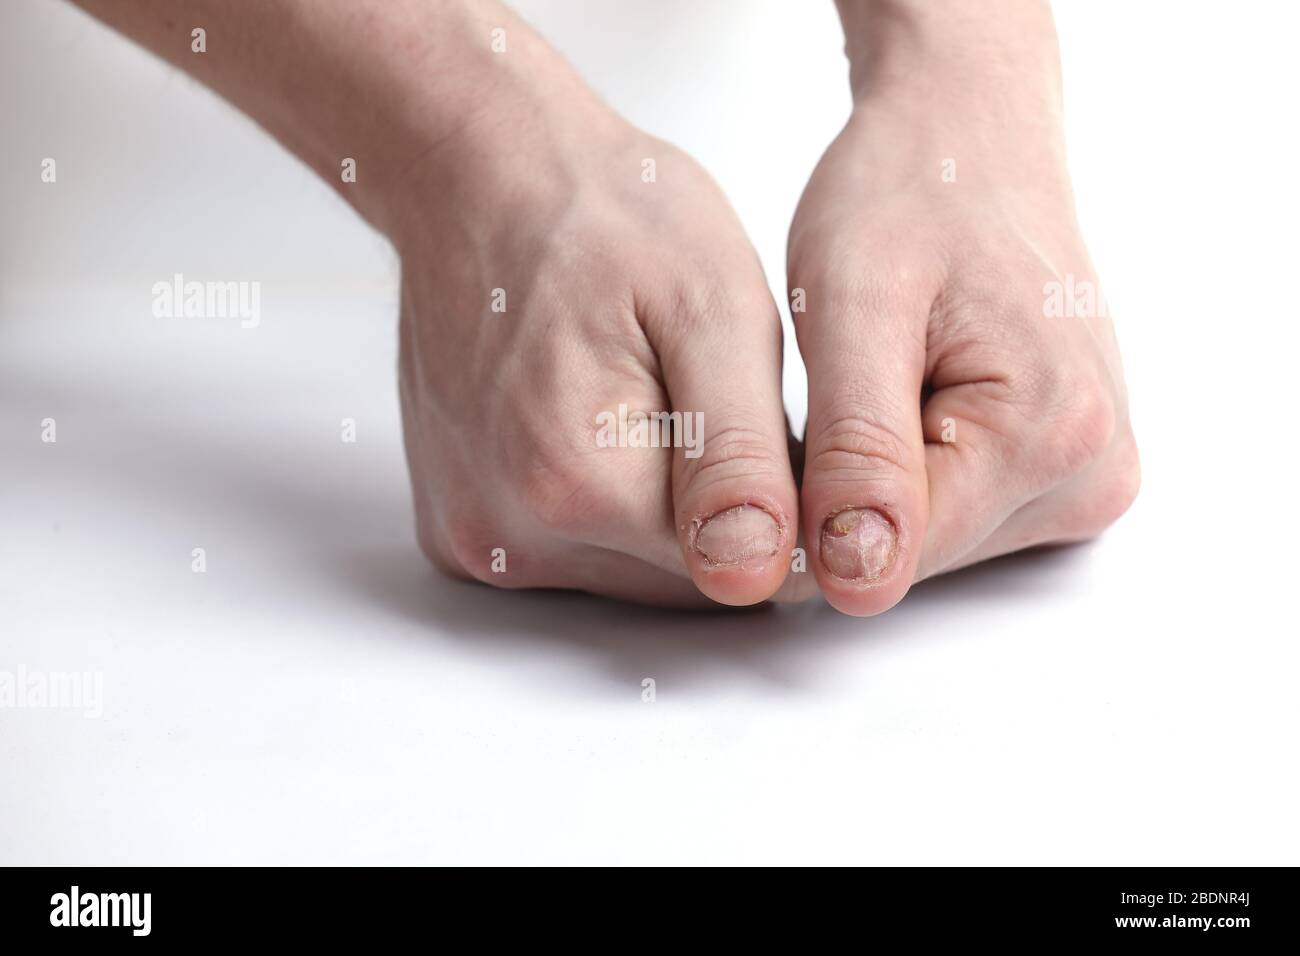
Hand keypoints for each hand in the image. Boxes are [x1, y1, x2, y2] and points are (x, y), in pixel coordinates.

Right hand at [394, 32, 798, 606]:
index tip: (783, 431)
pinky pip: (572, 557)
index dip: (786, 508)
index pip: (740, 566)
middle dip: (726, 513)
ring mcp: (474, 536)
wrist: (479, 180)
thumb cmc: (601, 218)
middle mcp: (507, 532)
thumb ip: (741, 455)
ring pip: (630, 575)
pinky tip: (607, 429)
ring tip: (661, 407)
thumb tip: (759, 573)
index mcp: (575, 483)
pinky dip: (610, 511)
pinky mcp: (459, 531)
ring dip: (667, 514)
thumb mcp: (711, 310)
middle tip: (719, 404)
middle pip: (680, 581)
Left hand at [787, 0, 1138, 615]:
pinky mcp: (1062, 467)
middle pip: (913, 554)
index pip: (891, 556)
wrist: (967, 137)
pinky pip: (952, 510)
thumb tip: (858, 581)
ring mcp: (1085, 473)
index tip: (768, 440)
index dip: (802, 516)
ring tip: (862, 383)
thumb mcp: (854, 308)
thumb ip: (857, 450)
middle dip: (840, 494)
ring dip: (867, 483)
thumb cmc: (907, 195)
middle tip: (821, 387)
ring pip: (926, 540)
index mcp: (1051, 434)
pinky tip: (889, 399)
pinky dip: (901, 471)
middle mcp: (1091, 471)